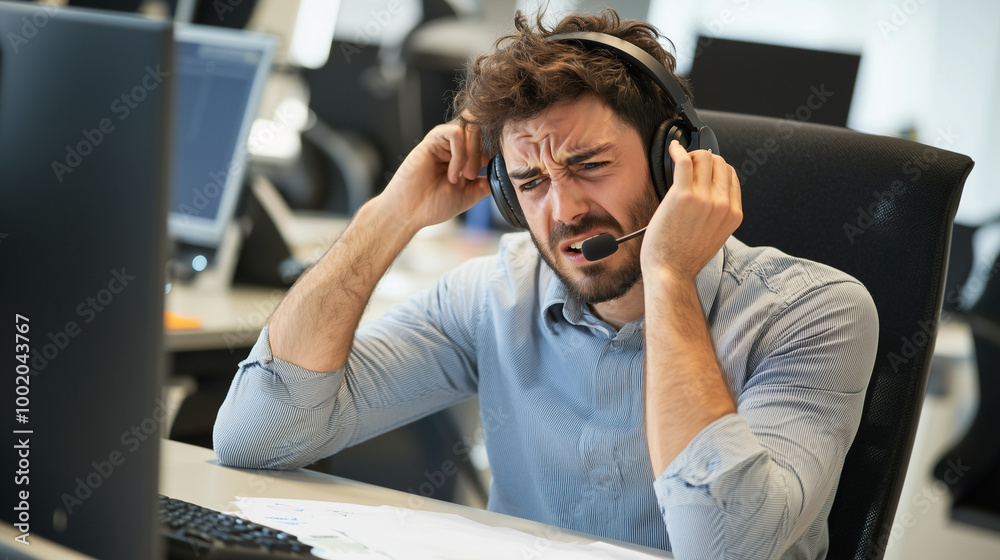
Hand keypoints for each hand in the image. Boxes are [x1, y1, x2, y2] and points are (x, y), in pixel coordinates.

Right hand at [380, 118, 491, 231]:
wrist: (409, 212)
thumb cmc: (433, 205)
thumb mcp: (468, 195)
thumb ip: (485, 183)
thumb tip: (503, 174)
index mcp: (463, 159)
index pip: (485, 143)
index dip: (492, 155)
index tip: (489, 174)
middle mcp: (454, 148)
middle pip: (479, 132)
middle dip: (482, 154)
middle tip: (473, 177)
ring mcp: (443, 143)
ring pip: (469, 130)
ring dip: (472, 154)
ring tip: (465, 176)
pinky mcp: (432, 141)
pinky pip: (455, 133)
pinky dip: (460, 153)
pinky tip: (453, 172)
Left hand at [640, 139, 741, 280]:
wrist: (670, 272)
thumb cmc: (685, 258)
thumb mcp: (715, 236)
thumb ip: (718, 214)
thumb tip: (710, 192)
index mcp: (733, 214)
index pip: (731, 175)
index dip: (715, 168)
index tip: (703, 168)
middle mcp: (722, 204)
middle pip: (719, 163)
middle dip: (703, 159)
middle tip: (689, 163)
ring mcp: (704, 199)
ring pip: (703, 158)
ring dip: (691, 155)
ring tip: (680, 159)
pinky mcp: (682, 196)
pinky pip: (683, 161)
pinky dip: (678, 150)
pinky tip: (673, 148)